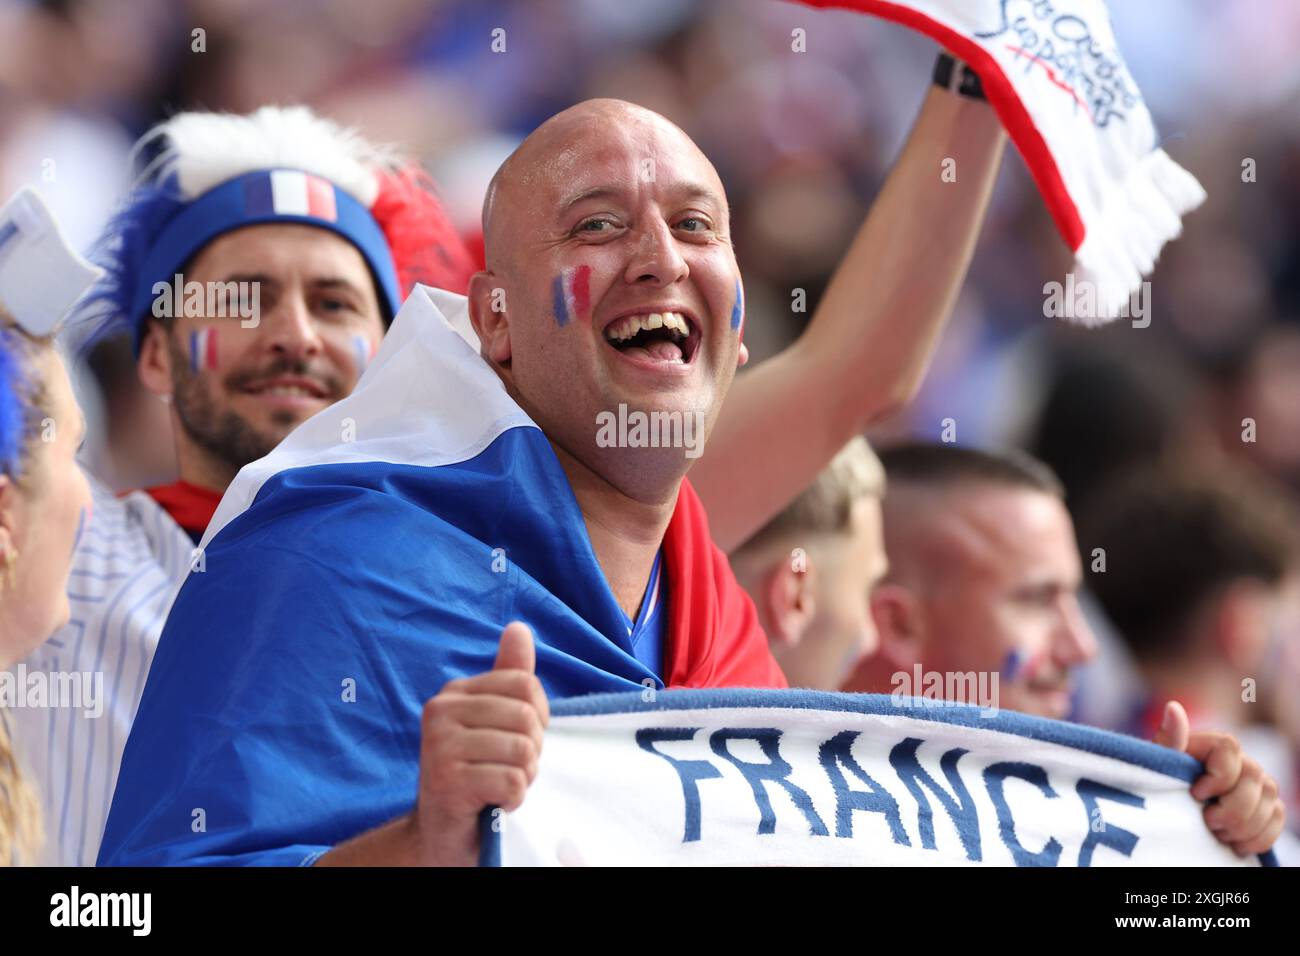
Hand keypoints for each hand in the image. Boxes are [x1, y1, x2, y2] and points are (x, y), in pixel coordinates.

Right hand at [412, 621, 549, 865]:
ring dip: (523, 777)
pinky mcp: (447, 781)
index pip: (525, 685)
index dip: (537, 717)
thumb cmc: (476, 774)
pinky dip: (514, 798)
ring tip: (499, 785)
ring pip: (522, 751)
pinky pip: (512, 781)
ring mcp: (439, 747)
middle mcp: (440, 712)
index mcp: (454, 693)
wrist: (441, 833)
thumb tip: (519, 628)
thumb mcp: (494, 722)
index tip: (517, 740)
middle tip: (508, 768)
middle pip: (526, 717)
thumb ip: (508, 676)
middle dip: (531, 751)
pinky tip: (493, 802)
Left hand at [1153, 700, 1285, 856]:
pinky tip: (1234, 842)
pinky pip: (1276, 820)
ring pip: (1269, 803)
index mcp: (1215, 745)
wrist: (1173, 813)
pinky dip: (1256, 838)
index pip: (1230, 747)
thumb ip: (1170, 739)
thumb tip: (1173, 707)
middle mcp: (1242, 762)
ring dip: (1241, 827)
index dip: (1218, 775)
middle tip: (1207, 821)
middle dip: (1231, 809)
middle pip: (1254, 778)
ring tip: (1215, 832)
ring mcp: (1259, 785)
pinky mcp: (1268, 807)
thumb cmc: (1162, 783)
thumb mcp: (1159, 763)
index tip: (1196, 793)